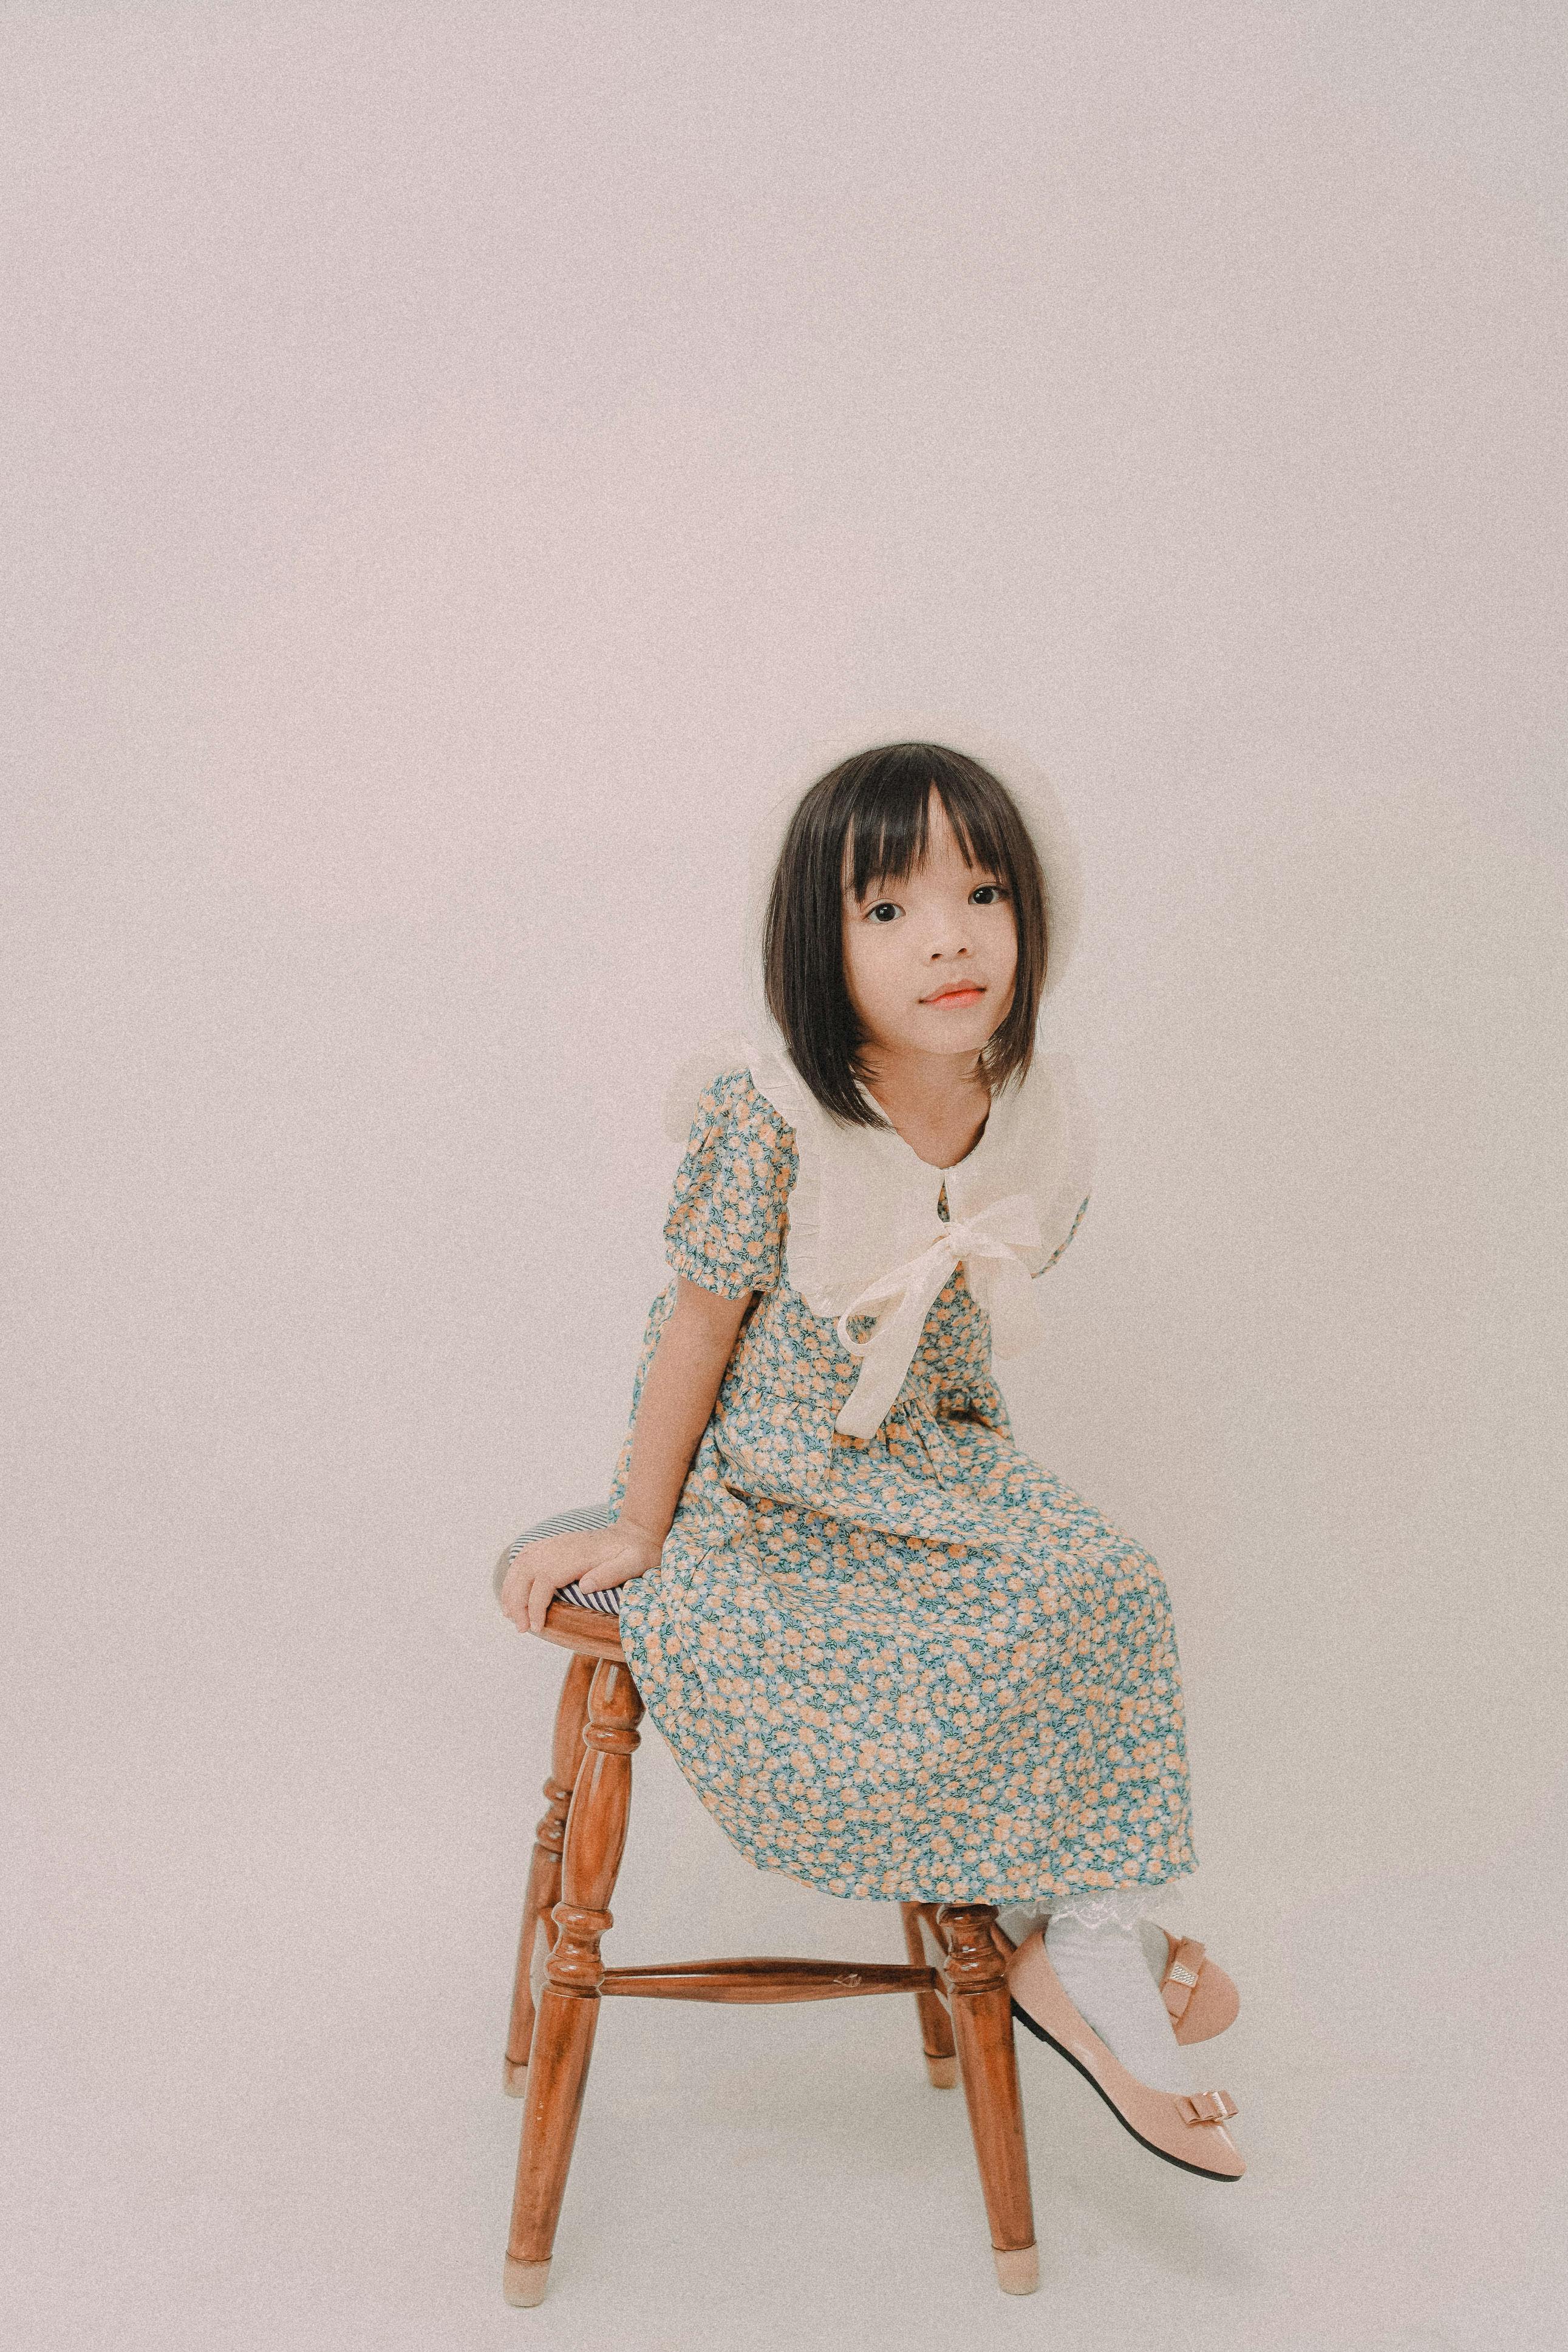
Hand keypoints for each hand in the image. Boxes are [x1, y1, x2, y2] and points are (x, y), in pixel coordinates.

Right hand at [499, 1519, 664, 1634]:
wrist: (635, 1533)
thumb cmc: (636, 1553)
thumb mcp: (633, 1563)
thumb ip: (610, 1574)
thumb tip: (585, 1587)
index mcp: (575, 1555)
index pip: (545, 1580)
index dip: (536, 1605)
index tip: (536, 1627)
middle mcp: (560, 1547)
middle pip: (525, 1571)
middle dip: (517, 1601)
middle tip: (521, 1628)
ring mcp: (555, 1544)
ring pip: (520, 1564)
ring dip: (511, 1589)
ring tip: (510, 1615)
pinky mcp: (554, 1545)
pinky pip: (525, 1556)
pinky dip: (514, 1574)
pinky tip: (513, 1591)